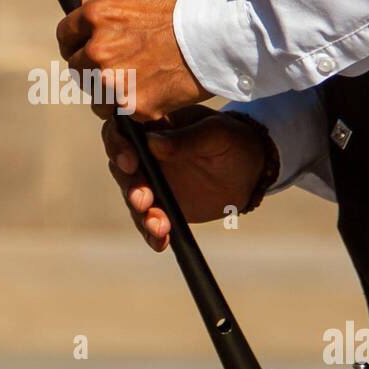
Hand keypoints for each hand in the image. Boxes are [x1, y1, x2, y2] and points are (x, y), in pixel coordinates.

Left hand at [56, 0, 210, 121]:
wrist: (213, 37)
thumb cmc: (180, 13)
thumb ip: (106, 10)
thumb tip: (84, 5)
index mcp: (96, 17)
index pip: (65, 35)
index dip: (73, 43)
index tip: (80, 49)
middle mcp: (97, 50)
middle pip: (77, 68)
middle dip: (91, 70)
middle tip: (117, 68)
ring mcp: (113, 80)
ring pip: (95, 97)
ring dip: (109, 95)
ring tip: (136, 84)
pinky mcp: (132, 105)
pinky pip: (121, 113)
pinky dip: (133, 108)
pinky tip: (152, 92)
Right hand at [102, 106, 268, 251]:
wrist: (250, 171)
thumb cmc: (233, 141)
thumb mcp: (216, 134)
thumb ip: (186, 138)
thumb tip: (151, 142)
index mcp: (153, 126)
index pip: (122, 131)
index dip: (118, 146)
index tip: (131, 163)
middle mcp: (144, 153)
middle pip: (122, 168)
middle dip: (131, 186)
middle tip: (145, 200)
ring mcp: (151, 181)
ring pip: (133, 198)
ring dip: (142, 214)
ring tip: (160, 227)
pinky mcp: (161, 206)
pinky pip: (148, 220)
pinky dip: (151, 233)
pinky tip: (161, 242)